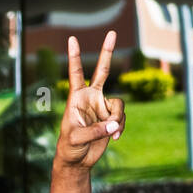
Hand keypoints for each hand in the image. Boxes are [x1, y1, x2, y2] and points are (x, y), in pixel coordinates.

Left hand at [56, 31, 124, 171]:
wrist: (78, 160)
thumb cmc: (70, 148)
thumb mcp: (77, 139)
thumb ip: (95, 131)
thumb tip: (114, 124)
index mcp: (76, 98)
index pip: (75, 73)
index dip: (75, 57)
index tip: (72, 39)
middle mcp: (91, 98)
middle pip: (102, 71)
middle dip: (107, 52)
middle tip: (112, 32)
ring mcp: (102, 106)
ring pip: (119, 103)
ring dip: (118, 118)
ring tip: (111, 133)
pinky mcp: (111, 117)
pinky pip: (122, 117)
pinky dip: (120, 127)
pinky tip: (114, 137)